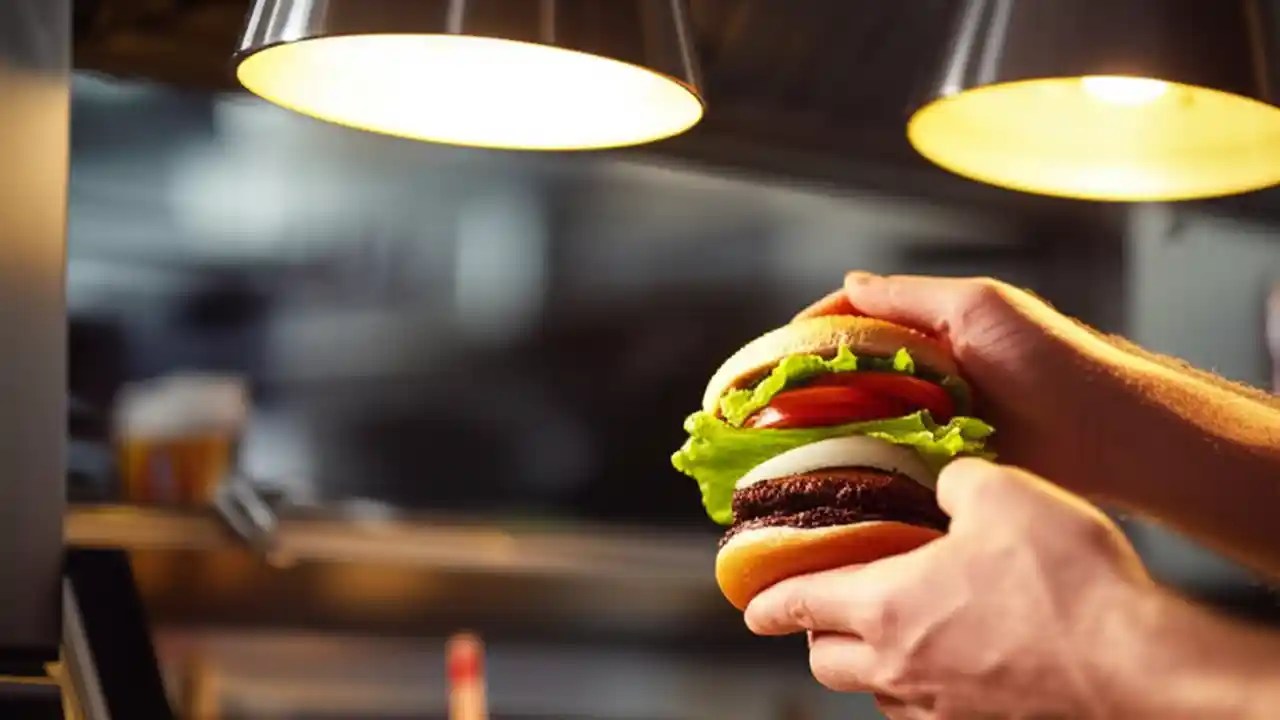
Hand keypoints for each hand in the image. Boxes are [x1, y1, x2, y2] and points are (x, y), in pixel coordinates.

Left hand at [745, 459, 1279, 718]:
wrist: (1138, 669)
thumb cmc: (1065, 581)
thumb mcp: (1001, 493)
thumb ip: (955, 479)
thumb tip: (946, 481)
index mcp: (886, 607)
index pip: (800, 604)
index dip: (768, 601)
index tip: (750, 605)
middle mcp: (902, 670)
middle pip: (827, 664)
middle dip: (817, 636)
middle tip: (828, 611)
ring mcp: (945, 711)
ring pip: (879, 695)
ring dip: (873, 666)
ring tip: (898, 633)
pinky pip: (933, 714)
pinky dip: (926, 688)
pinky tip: (960, 661)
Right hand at [796, 272, 1279, 575]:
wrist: (1111, 437)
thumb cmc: (1052, 360)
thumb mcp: (977, 306)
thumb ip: (909, 296)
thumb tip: (848, 284)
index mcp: (931, 327)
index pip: (850, 322)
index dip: (804, 338)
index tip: (761, 363)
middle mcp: (925, 371)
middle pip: (848, 375)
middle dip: (803, 390)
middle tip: (756, 415)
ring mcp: (933, 418)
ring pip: (864, 421)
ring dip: (826, 433)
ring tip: (777, 451)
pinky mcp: (946, 462)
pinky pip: (891, 459)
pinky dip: (861, 465)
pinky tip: (830, 477)